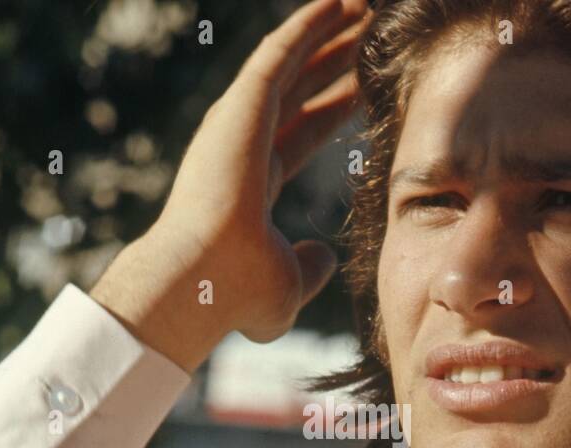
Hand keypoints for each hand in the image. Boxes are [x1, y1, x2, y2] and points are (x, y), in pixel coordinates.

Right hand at [91, 0, 367, 370]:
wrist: (204, 282)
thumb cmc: (238, 295)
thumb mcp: (289, 285)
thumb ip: (310, 268)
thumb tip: (327, 256)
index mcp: (252, 183)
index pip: (300, 134)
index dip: (332, 110)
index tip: (363, 91)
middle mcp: (241, 146)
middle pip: (296, 91)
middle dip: (331, 63)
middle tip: (365, 35)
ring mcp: (237, 124)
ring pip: (289, 64)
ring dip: (325, 33)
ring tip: (360, 6)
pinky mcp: (240, 107)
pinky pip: (279, 53)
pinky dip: (308, 25)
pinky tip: (337, 3)